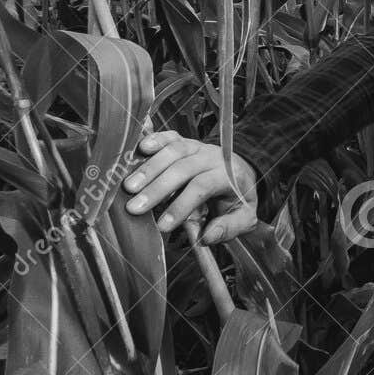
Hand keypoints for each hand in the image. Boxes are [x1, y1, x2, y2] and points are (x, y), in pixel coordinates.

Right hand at [121, 131, 259, 244]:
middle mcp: (212, 157)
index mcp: (228, 175)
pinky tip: (140, 148)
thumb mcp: (244, 218)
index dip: (181, 206)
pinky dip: (155, 139)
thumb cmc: (237, 198)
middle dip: (157, 188)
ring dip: (149, 168)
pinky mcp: (186, 142)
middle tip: (135, 207)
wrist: (241, 173)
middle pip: (183, 168)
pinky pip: (170, 137)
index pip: (202, 187)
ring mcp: (198, 147)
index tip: (162, 226)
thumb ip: (228, 228)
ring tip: (128, 187)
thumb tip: (207, 237)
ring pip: (173, 151)